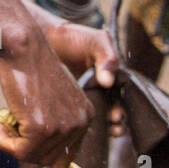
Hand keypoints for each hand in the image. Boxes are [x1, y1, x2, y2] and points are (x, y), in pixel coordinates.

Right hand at [0, 28, 93, 167]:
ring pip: (32, 157)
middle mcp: (79, 124)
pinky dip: (4, 142)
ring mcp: (61, 127)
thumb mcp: (51, 91)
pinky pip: (19, 151)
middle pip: (49, 158)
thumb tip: (41, 141)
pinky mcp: (41, 128)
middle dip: (24, 150)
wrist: (22, 46)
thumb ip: (53, 115)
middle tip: (5, 131)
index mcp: (85, 115)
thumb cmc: (30, 63)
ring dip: (11, 145)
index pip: (72, 153)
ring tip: (0, 125)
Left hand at [29, 8, 126, 138]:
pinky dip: (77, 125)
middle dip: (112, 123)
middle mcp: (101, 91)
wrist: (48, 35)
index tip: (115, 116)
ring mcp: (86, 96)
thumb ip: (107, 57)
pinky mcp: (68, 101)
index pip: (120, 99)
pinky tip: (74, 130)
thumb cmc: (74, 37)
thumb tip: (108, 81)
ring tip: (100, 131)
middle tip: (109, 125)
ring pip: (95, 117)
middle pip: (110, 112)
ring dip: (99, 127)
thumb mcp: (95, 41)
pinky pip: (75, 116)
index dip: (119, 110)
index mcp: (112, 79)